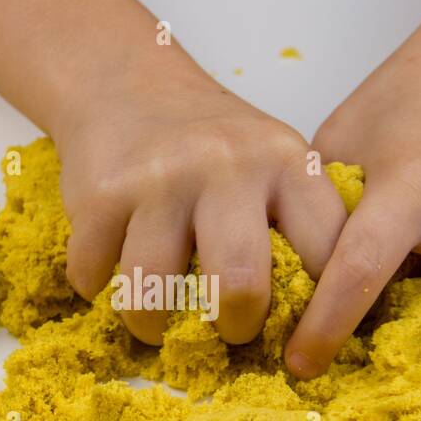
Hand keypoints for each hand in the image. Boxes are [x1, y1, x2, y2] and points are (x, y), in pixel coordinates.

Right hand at [55, 64, 345, 344]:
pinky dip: (96, 289)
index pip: (325, 256)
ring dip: (152, 324)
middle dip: (236, 328)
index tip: (301, 335)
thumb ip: (300, 226)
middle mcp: (228, 164)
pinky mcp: (101, 193)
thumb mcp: (276, 164)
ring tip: (157, 320)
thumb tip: (322, 325)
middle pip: (240, 285)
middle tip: (229, 328)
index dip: (321, 313)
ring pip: (153, 293)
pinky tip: (108, 275)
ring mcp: (161, 177)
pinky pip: (95, 276)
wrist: (126, 85)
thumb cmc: (213, 149)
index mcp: (288, 163)